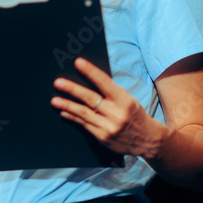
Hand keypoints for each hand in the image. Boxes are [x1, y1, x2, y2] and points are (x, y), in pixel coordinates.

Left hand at [51, 57, 170, 159]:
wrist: (147, 140)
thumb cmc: (134, 114)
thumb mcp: (128, 100)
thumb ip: (110, 92)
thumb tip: (88, 79)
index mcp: (125, 100)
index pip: (105, 83)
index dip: (91, 72)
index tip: (78, 62)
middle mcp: (117, 114)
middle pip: (91, 99)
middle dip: (72, 90)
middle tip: (58, 82)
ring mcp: (109, 127)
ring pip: (84, 114)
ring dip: (67, 106)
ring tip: (54, 100)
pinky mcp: (103, 138)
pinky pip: (84, 125)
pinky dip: (73, 117)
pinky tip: (64, 112)